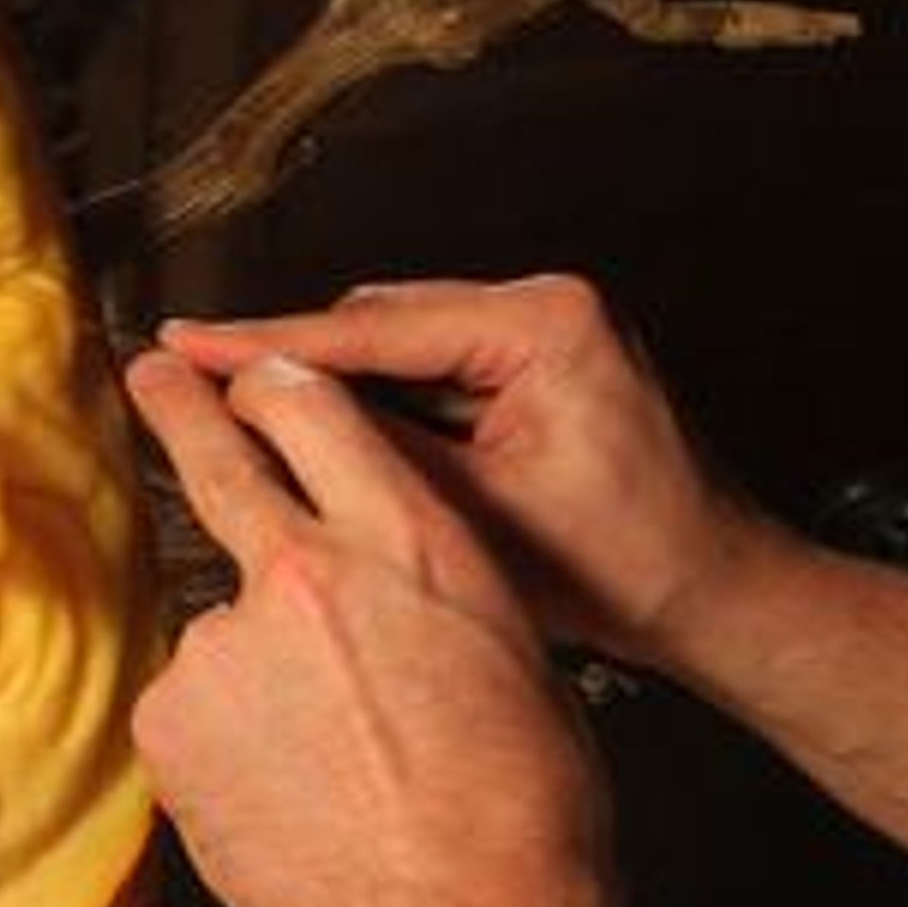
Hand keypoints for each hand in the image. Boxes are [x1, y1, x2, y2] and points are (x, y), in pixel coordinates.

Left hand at [124, 348, 638, 906]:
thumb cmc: (517, 809)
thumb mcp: (508, 648)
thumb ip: (425, 588)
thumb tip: (390, 590)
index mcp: (410, 542)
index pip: (319, 413)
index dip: (274, 385)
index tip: (246, 376)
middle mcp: (307, 570)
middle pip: (221, 461)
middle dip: (182, 407)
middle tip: (155, 375)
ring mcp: (228, 642)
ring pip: (221, 633)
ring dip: (251, 675)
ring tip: (320, 761)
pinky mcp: (173, 718)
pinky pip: (191, 715)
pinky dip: (223, 746)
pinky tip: (282, 793)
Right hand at [157, 274, 765, 669]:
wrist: (721, 600)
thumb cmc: (630, 569)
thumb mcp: (475, 514)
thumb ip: (372, 451)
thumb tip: (272, 410)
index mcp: (543, 322)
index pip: (374, 326)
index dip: (268, 342)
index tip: (187, 340)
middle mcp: (549, 306)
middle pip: (384, 322)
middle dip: (299, 363)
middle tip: (201, 390)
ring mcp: (550, 334)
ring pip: (406, 348)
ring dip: (343, 388)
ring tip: (254, 422)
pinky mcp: (545, 370)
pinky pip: (441, 375)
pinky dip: (392, 408)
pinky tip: (334, 445)